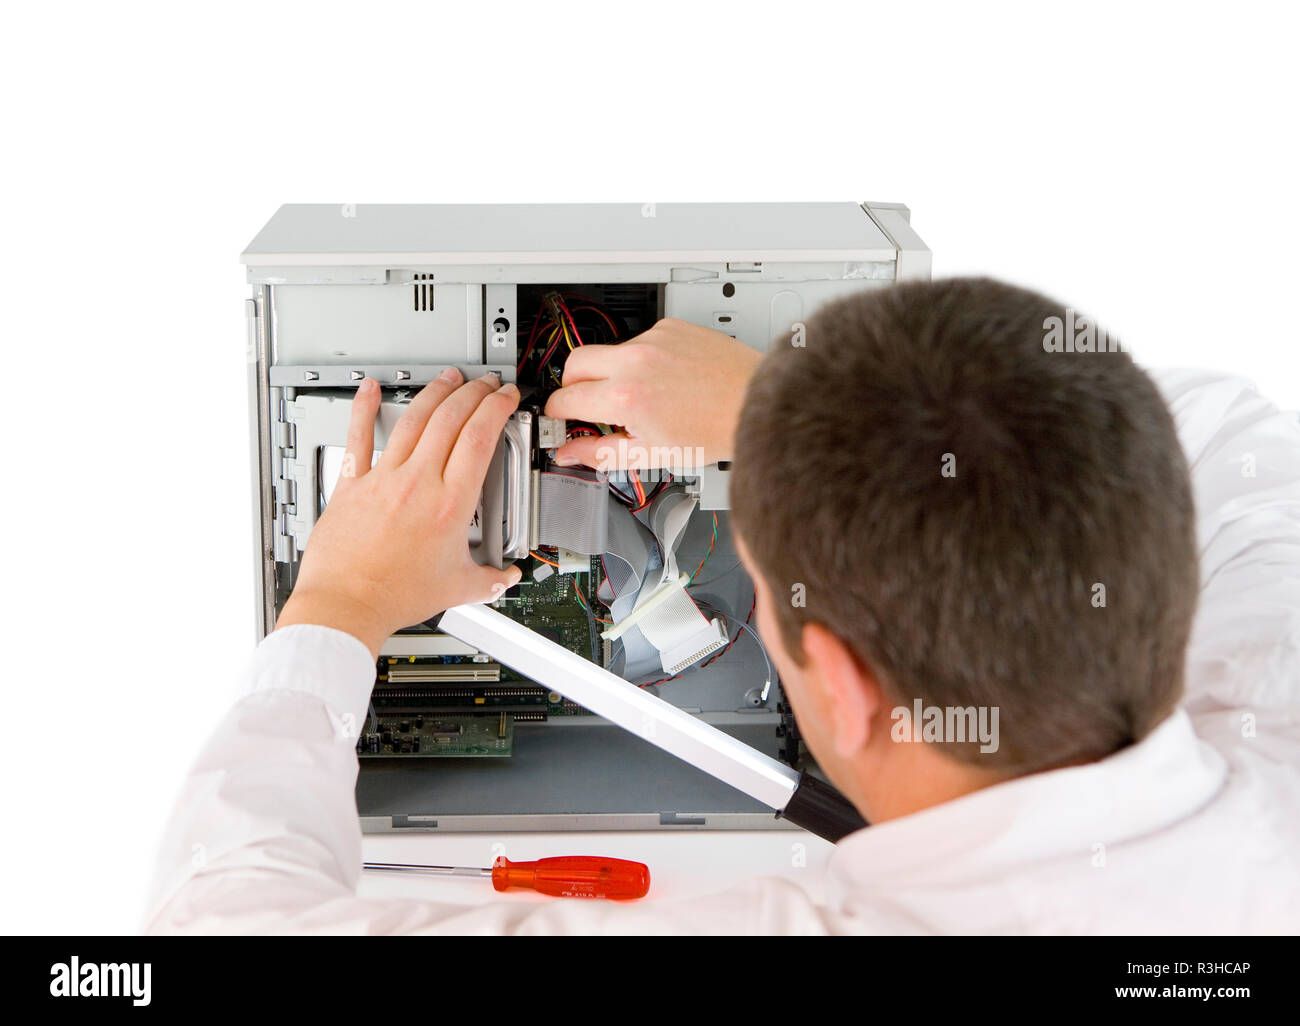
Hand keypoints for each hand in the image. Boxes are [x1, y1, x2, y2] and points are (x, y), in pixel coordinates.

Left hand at [275, 370, 522, 658]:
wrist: (346, 604)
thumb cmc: (394, 597)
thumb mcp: (457, 589)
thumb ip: (490, 580)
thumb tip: (508, 577)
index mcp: (450, 504)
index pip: (481, 438)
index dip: (497, 409)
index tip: (505, 398)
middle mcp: (418, 483)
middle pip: (451, 419)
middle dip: (474, 393)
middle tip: (485, 383)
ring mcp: (384, 478)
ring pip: (414, 420)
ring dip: (435, 392)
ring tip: (449, 378)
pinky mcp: (353, 484)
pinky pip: (359, 437)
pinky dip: (364, 409)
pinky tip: (369, 389)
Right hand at [544, 318, 761, 469]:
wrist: (755, 401)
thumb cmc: (715, 429)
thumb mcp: (652, 455)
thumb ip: (602, 453)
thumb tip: (570, 454)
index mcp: (626, 396)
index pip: (565, 398)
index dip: (557, 414)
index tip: (560, 419)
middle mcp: (635, 361)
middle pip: (573, 363)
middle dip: (571, 385)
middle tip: (585, 404)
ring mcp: (653, 339)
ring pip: (608, 352)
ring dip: (610, 373)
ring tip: (639, 396)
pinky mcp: (670, 326)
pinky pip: (638, 340)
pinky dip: (640, 359)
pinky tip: (662, 378)